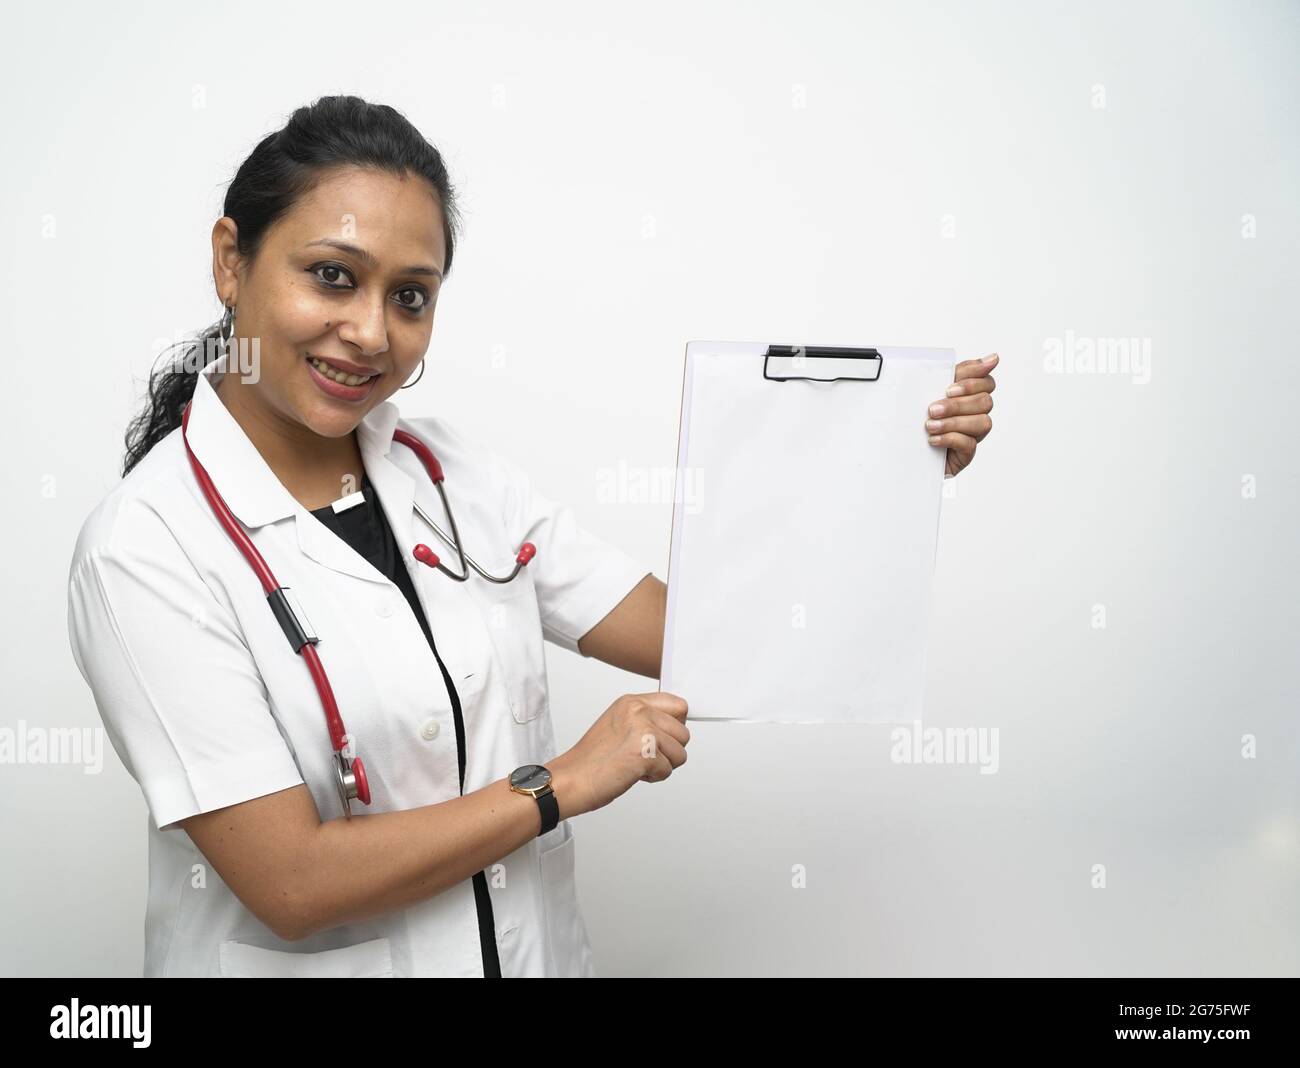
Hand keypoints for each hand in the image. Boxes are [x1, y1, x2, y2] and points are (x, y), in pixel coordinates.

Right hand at [547, 692, 690, 817]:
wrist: (570, 780)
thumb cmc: (591, 760)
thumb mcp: (619, 725)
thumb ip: (645, 720)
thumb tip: (676, 727)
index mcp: (631, 702)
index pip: (678, 705)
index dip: (675, 726)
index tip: (662, 739)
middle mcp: (638, 711)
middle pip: (683, 732)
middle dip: (669, 751)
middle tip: (644, 757)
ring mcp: (643, 729)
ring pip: (680, 753)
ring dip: (662, 766)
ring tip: (636, 765)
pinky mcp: (645, 752)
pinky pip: (668, 770)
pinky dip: (653, 778)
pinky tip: (632, 774)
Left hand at [925, 352, 997, 477]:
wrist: (900, 451)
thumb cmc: (916, 419)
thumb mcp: (929, 390)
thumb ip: (955, 372)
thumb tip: (992, 358)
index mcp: (968, 395)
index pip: (987, 382)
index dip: (973, 382)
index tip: (949, 388)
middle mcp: (974, 414)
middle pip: (985, 402)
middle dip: (957, 404)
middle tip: (932, 409)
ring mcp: (972, 435)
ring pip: (982, 423)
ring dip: (954, 422)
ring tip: (930, 425)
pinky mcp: (965, 454)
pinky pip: (969, 445)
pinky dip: (950, 439)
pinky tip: (933, 439)